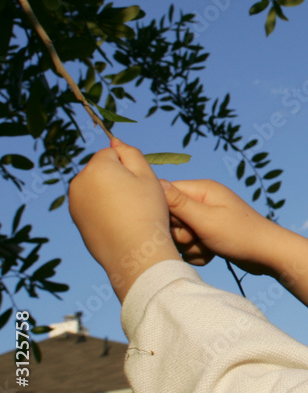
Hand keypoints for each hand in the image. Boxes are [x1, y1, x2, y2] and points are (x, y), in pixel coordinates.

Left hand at [69, 139, 180, 297]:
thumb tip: (113, 139)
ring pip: (96, 187)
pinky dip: (103, 209)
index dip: (130, 167)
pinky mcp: (75, 219)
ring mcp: (74, 201)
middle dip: (116, 179)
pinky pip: (92, 204)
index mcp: (96, 167)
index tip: (140, 186)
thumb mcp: (147, 176)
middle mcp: (79, 181)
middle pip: (101, 170)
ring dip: (109, 193)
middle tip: (136, 200)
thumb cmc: (146, 211)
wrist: (134, 252)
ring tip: (127, 213)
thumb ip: (130, 153)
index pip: (111, 153)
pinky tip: (118, 223)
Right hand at [159, 178, 277, 275]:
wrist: (268, 255)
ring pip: (180, 235)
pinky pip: (191, 246)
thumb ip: (178, 203)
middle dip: (181, 234)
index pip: (165, 194)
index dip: (165, 214)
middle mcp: (203, 200)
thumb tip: (155, 181)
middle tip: (198, 237)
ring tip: (209, 247)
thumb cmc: (240, 235)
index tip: (179, 226)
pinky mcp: (210, 234)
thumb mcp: (206, 219)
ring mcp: (207, 218)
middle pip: (171, 217)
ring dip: (191, 247)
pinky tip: (213, 254)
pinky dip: (199, 253)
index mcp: (202, 189)